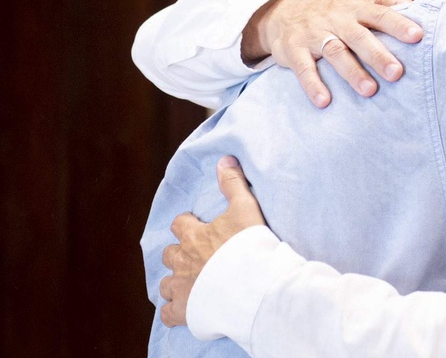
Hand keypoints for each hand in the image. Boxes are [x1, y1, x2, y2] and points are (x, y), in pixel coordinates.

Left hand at [159, 156, 265, 326]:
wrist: (253, 284)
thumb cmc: (250, 245)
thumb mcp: (245, 208)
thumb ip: (233, 183)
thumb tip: (224, 158)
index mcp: (195, 236)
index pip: (180, 225)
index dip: (186, 225)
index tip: (196, 227)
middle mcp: (183, 260)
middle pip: (169, 255)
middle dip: (178, 255)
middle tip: (194, 257)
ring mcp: (181, 287)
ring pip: (165, 284)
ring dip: (173, 283)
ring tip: (188, 284)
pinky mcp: (184, 311)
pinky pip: (168, 314)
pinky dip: (172, 312)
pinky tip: (182, 311)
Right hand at [242, 0, 423, 107]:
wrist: (284, 12)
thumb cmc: (333, 9)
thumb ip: (387, 3)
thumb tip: (418, 6)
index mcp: (356, 7)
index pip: (380, 15)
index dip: (399, 25)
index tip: (417, 37)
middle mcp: (336, 19)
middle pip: (359, 37)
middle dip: (378, 55)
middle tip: (396, 73)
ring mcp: (314, 34)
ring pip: (334, 52)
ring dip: (352, 72)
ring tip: (369, 91)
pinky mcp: (294, 50)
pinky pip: (303, 68)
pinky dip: (313, 85)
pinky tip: (324, 101)